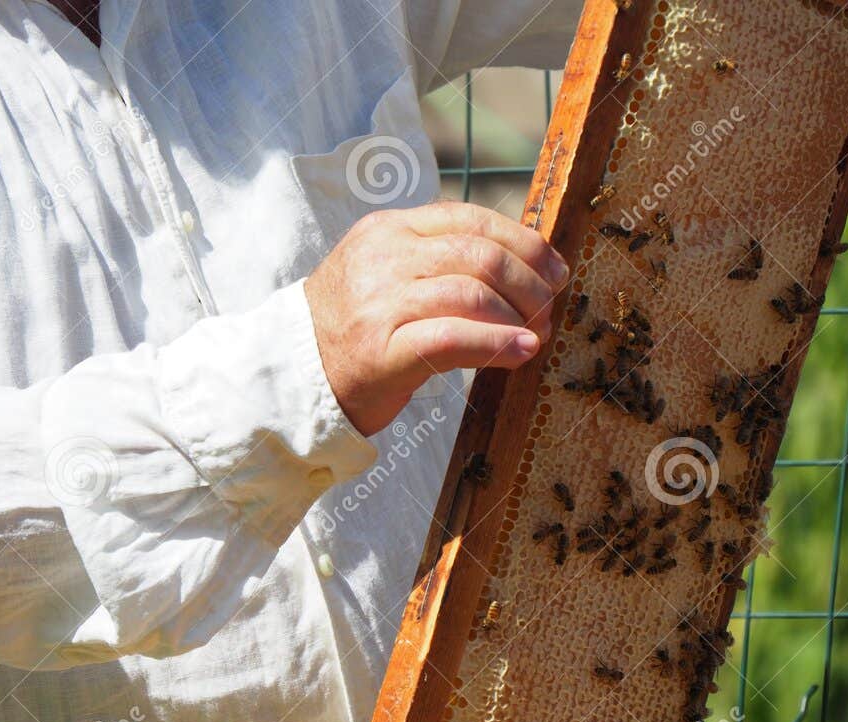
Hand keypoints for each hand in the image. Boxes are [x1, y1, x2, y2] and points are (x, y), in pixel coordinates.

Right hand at [305, 202, 567, 435]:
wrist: (293, 376)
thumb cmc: (356, 330)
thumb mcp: (389, 275)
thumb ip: (441, 262)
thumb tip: (522, 267)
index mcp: (389, 230)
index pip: (470, 218)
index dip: (524, 242)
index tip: (554, 269)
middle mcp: (384, 258)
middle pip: (480, 253)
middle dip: (528, 283)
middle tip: (547, 310)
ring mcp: (380, 303)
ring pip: (472, 291)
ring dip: (518, 316)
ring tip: (535, 336)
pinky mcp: (380, 351)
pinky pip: (453, 337)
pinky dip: (497, 343)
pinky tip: (520, 352)